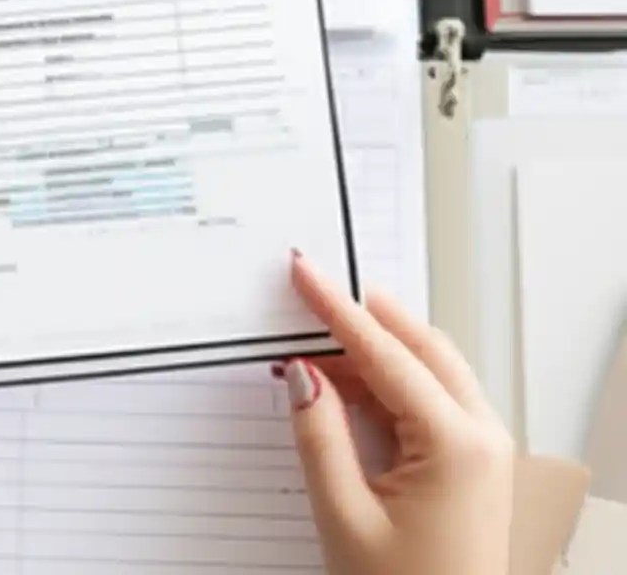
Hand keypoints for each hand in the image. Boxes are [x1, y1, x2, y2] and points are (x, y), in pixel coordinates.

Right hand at [282, 253, 514, 574]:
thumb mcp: (343, 515)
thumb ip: (319, 436)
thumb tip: (302, 375)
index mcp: (456, 444)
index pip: (386, 354)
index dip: (337, 309)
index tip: (306, 272)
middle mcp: (482, 438)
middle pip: (420, 348)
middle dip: (363, 318)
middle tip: (312, 295)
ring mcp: (484, 451)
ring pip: (429, 371)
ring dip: (376, 352)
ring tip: (315, 348)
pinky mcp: (473, 466)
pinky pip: (432, 401)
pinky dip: (390, 385)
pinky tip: (348, 390)